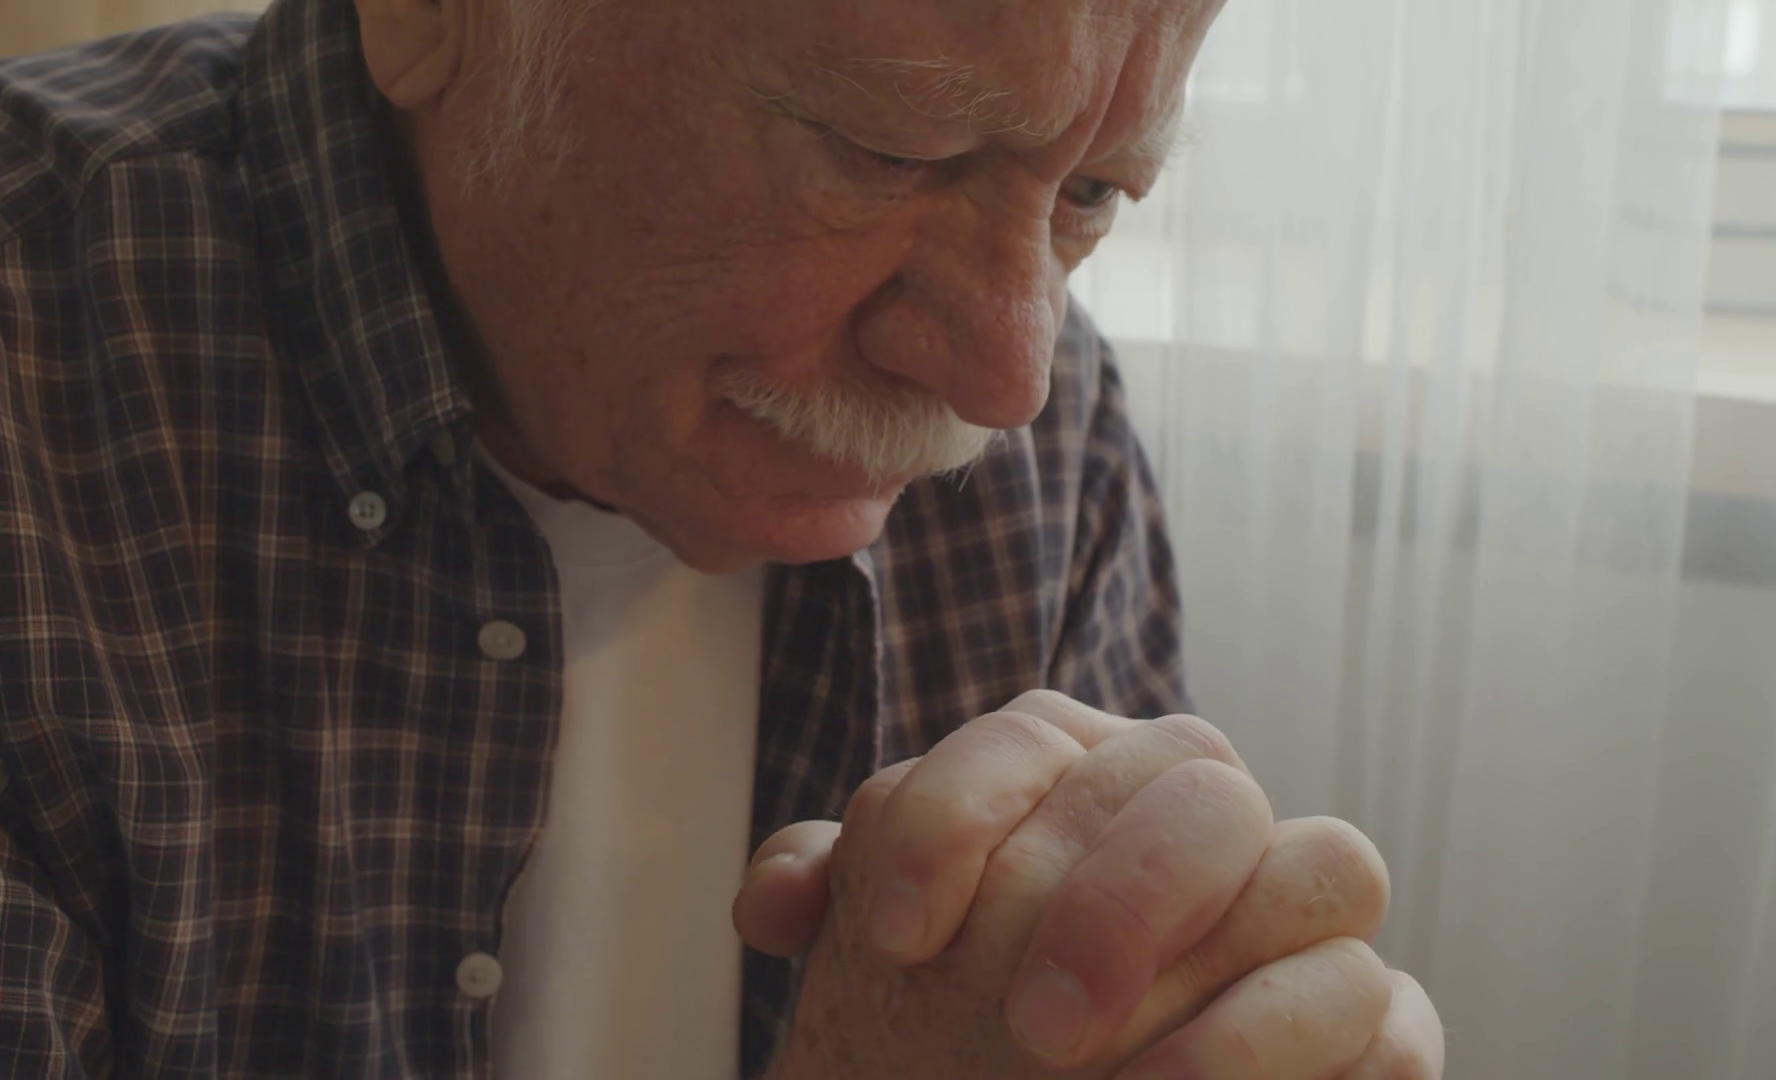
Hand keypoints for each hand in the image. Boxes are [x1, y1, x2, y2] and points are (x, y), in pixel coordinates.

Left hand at [734, 692, 1444, 1078]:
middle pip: (1203, 778)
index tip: (888, 934)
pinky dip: (1289, 1052)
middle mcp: (1203, 824)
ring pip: (1334, 865)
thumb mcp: (876, 953)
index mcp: (1085, 777)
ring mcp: (1296, 922)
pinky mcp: (1365, 1031)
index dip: (954, 816)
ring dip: (1222, 975)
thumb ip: (833, 890)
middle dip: (1115, 896)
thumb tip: (780, 899)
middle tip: (1030, 1027)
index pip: (1035, 736)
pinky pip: (1389, 1011)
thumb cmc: (949, 1027)